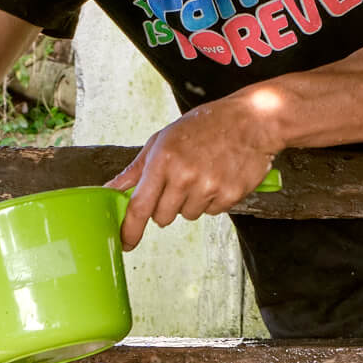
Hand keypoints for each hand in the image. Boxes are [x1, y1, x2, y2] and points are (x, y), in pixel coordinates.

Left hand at [106, 100, 280, 249]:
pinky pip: (211, 212)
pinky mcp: (229, 195)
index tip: (125, 242)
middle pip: (162, 217)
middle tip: (178, 182)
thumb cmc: (204, 126)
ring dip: (191, 202)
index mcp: (163, 160)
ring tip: (202, 174)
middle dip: (165, 207)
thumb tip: (112, 189)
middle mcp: (184, 176)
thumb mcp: (163, 140)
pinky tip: (218, 177)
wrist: (250, 120)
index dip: (130, 229)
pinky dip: (212, 200)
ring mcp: (208, 187)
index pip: (139, 206)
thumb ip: (136, 170)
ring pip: (187, 216)